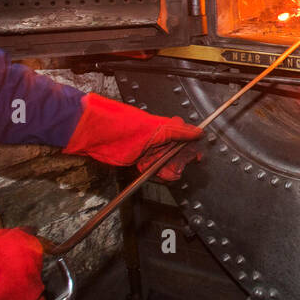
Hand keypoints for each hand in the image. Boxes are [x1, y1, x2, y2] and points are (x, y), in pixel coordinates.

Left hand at [63, 92, 203, 181]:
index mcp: (166, 127)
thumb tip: (199, 132)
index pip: (187, 138)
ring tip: (162, 169)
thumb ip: (180, 132)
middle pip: (179, 154)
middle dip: (179, 162)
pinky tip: (154, 172)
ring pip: (168, 163)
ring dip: (168, 169)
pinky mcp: (141, 161)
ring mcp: (151, 151)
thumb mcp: (157, 129)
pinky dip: (157, 173)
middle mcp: (160, 139)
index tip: (196, 158)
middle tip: (174, 165)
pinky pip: (155, 170)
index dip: (192, 149)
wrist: (100, 135)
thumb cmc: (125, 125)